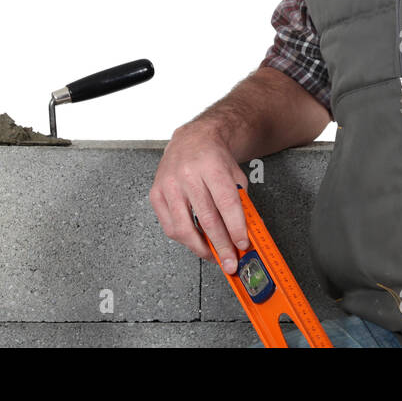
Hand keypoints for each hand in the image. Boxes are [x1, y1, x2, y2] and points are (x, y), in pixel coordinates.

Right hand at [149, 121, 250, 273]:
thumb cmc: (215, 158)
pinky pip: (169, 226)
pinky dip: (184, 239)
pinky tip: (196, 242)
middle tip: (230, 261)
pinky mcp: (156, 194)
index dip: (236, 228)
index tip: (243, 244)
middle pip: (207, 219)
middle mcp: (188, 175)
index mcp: (212, 166)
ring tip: (214, 256)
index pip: (226, 203)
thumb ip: (241, 203)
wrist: (192, 139)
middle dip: (221, 245)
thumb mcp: (236, 175)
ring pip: (184, 227)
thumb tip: (244, 234)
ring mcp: (169, 184)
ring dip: (201, 248)